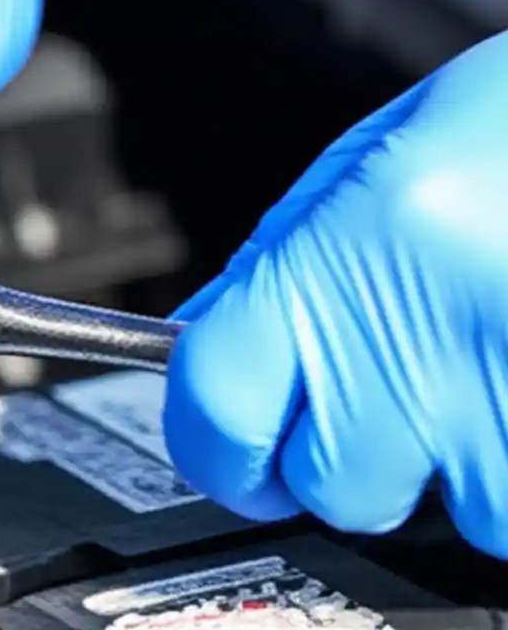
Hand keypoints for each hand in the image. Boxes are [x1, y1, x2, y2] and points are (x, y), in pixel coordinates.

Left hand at [164, 29, 507, 556]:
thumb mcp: (369, 167)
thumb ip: (278, 275)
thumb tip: (201, 363)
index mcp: (348, 255)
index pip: (214, 413)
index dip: (216, 442)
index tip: (233, 444)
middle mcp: (430, 335)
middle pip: (334, 488)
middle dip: (356, 452)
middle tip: (401, 376)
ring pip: (457, 513)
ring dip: (466, 459)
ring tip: (494, 354)